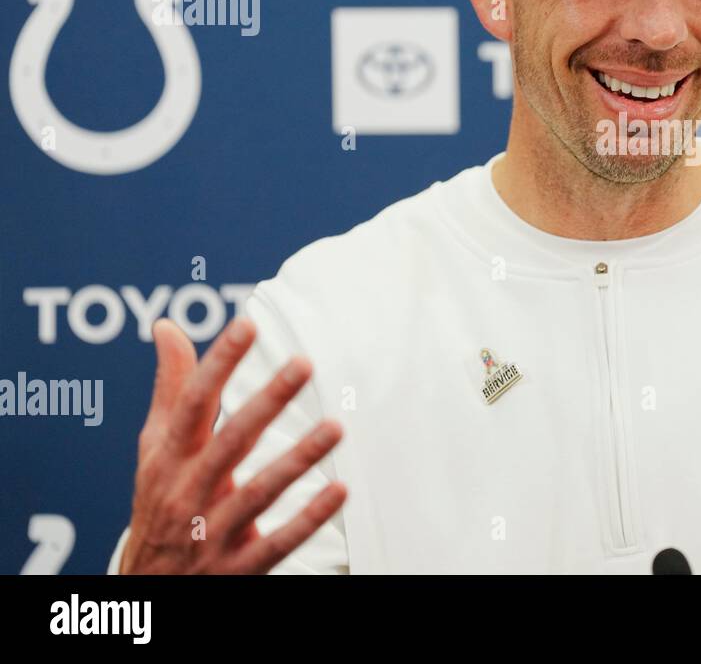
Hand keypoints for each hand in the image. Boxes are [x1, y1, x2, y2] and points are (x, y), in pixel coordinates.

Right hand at [119, 316, 346, 573]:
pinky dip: (308, 519)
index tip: (246, 325)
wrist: (148, 588)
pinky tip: (339, 491)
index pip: (192, 404)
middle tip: (302, 364)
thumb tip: (166, 328)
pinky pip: (277, 543)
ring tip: (335, 427)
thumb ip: (171, 389)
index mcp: (170, 459)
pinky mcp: (238, 567)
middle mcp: (189, 492)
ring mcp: (213, 532)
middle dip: (266, 403)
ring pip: (258, 493)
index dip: (218, 364)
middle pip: (230, 442)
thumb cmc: (159, 503)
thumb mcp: (155, 449)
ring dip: (297, 460)